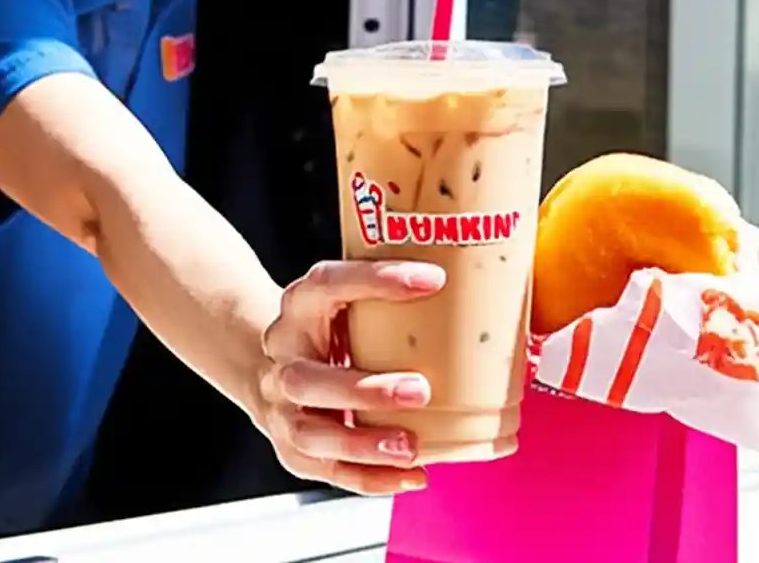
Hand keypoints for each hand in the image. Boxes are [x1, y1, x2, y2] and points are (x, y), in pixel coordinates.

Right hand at [256, 260, 444, 494]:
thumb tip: (491, 296)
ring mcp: (281, 406)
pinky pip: (326, 470)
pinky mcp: (292, 448)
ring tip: (411, 445)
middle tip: (420, 390)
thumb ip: (400, 298)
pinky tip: (409, 474)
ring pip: (310, 433)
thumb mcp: (349, 297)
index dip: (375, 280)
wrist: (267, 356)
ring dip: (363, 443)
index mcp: (301, 307)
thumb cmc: (328, 326)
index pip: (329, 283)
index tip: (433, 280)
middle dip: (363, 390)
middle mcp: (284, 355)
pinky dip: (370, 477)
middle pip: (306, 378)